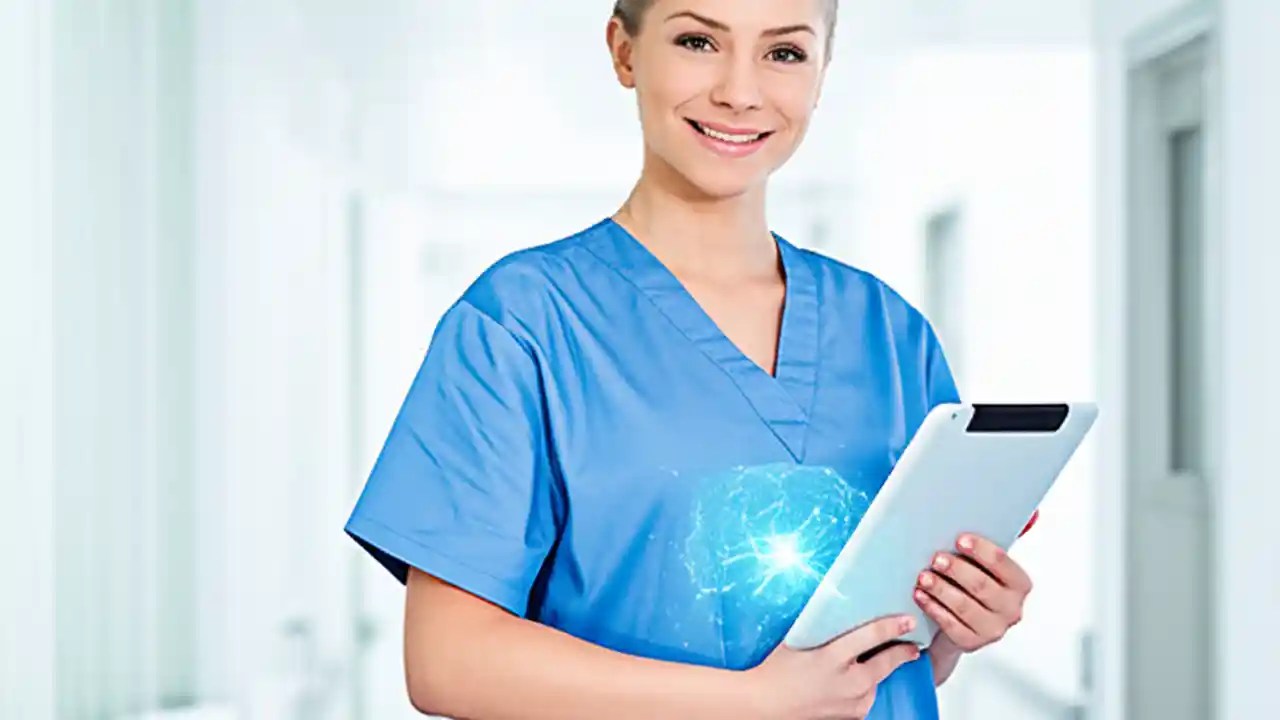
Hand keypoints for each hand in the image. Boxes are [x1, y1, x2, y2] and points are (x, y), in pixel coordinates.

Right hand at [746, 615, 921, 718]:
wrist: (766, 705)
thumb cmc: (778, 671)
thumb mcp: (800, 641)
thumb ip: (826, 629)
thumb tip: (846, 611)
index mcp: (832, 658)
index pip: (871, 636)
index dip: (893, 626)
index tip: (908, 621)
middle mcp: (848, 683)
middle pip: (886, 663)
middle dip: (902, 652)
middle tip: (913, 644)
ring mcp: (853, 703)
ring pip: (877, 680)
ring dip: (881, 669)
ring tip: (885, 657)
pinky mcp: (853, 715)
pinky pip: (868, 695)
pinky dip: (867, 685)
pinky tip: (857, 678)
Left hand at [914, 533, 1032, 653]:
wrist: (961, 624)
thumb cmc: (972, 586)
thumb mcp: (984, 565)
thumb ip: (994, 544)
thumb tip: (1032, 515)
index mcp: (1019, 584)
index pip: (1002, 563)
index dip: (981, 550)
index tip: (959, 539)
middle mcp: (1012, 609)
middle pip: (982, 586)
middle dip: (957, 570)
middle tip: (936, 559)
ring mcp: (993, 629)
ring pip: (964, 606)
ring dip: (941, 589)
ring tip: (923, 577)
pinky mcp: (972, 643)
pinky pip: (951, 625)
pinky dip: (934, 608)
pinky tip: (921, 596)